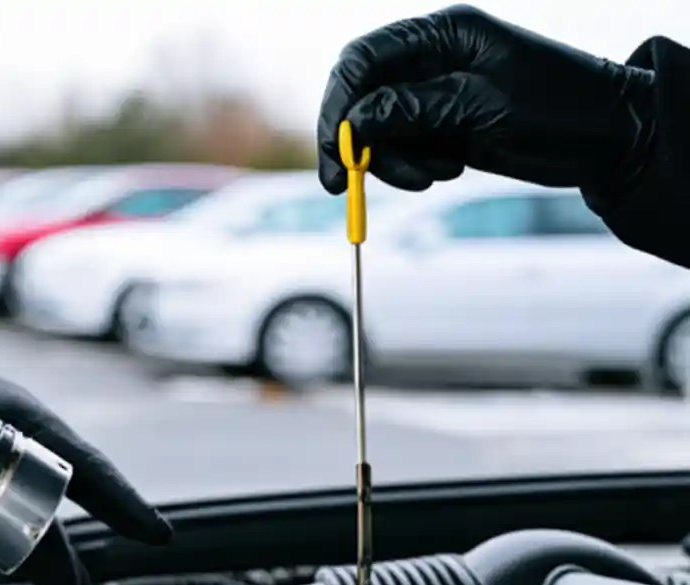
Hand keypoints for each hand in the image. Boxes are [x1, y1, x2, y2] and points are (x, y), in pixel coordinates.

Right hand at [317, 4, 654, 196]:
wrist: (610, 137)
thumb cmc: (558, 106)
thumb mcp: (482, 105)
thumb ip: (413, 108)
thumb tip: (355, 120)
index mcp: (441, 35)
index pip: (363, 60)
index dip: (340, 104)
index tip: (337, 151)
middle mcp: (431, 60)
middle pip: (362, 97)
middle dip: (356, 140)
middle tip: (345, 186)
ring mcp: (436, 94)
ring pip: (380, 129)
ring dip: (393, 160)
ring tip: (434, 174)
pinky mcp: (444, 126)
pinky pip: (404, 147)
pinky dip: (413, 166)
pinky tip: (448, 170)